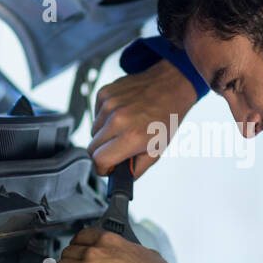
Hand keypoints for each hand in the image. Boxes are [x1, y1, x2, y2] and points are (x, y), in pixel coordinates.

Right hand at [88, 58, 198, 177]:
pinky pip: (96, 115)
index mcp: (131, 136)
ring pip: (93, 131)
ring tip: (125, 128)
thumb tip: (119, 178)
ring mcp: (109, 104)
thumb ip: (136, 169)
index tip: (109, 167)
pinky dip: (105, 119)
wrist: (171, 84)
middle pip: (92, 148)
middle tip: (120, 148)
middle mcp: (117, 119)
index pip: (98, 160)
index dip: (102, 168)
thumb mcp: (157, 150)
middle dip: (103, 153)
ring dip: (105, 135)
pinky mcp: (104, 93)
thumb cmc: (167, 117)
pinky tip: (122, 114)